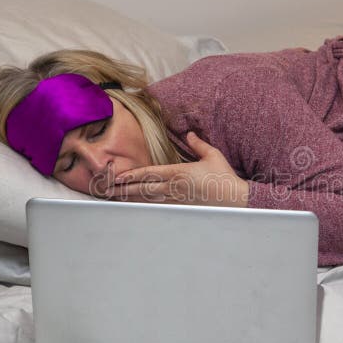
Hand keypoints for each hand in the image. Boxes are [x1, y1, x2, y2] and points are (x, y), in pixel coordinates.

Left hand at [99, 131, 249, 207]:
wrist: (234, 199)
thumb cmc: (224, 177)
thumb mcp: (213, 155)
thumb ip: (198, 144)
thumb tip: (189, 134)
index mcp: (179, 173)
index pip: (150, 173)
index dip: (132, 175)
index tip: (118, 176)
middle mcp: (174, 187)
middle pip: (143, 188)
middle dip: (124, 188)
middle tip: (108, 189)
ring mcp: (177, 200)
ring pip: (148, 199)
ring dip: (131, 198)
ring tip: (116, 198)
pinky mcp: (181, 208)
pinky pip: (158, 207)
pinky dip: (144, 206)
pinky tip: (136, 206)